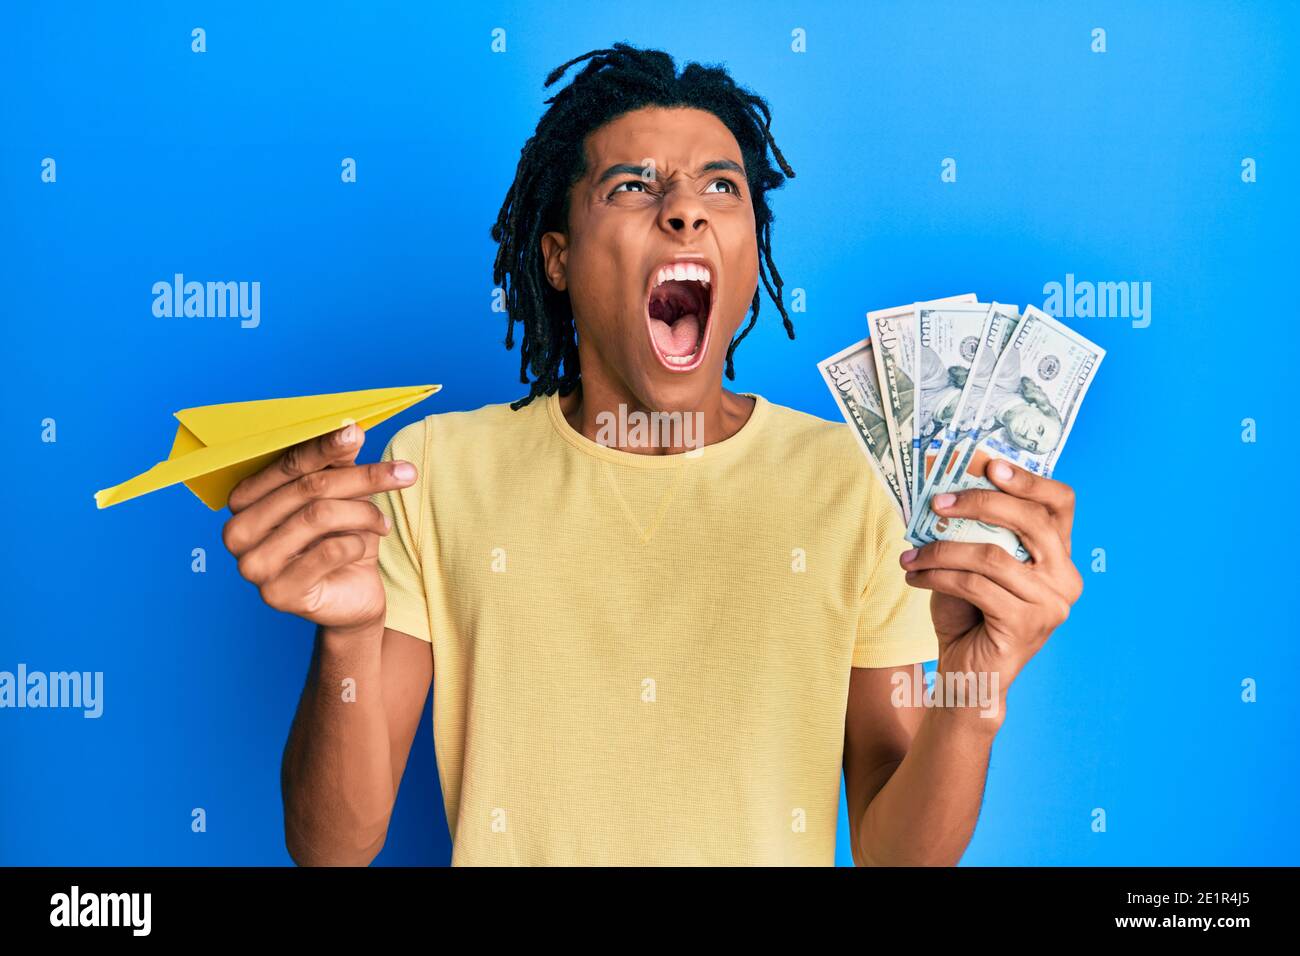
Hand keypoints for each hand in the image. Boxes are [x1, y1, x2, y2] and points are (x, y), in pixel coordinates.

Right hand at [221, 424, 418, 631]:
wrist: (353, 597)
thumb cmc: (341, 540)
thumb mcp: (343, 497)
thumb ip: (338, 465)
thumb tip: (349, 430)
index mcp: (244, 500)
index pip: (287, 464)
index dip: (324, 447)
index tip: (357, 432)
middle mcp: (237, 532)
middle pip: (306, 489)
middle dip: (361, 478)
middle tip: (405, 473)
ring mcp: (253, 566)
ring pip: (319, 516)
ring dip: (363, 514)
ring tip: (383, 522)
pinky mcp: (278, 594)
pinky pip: (330, 551)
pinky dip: (358, 543)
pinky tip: (364, 548)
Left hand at [898, 459, 1082, 705]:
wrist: (968, 672)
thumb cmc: (969, 612)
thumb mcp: (972, 562)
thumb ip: (974, 529)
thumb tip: (943, 485)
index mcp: (1059, 554)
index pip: (1060, 503)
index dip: (1029, 480)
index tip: (990, 465)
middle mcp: (1065, 577)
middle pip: (1031, 522)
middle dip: (981, 503)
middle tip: (938, 502)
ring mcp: (1051, 603)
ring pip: (992, 556)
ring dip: (942, 550)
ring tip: (910, 553)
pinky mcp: (1027, 624)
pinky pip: (975, 585)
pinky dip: (937, 575)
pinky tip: (914, 575)